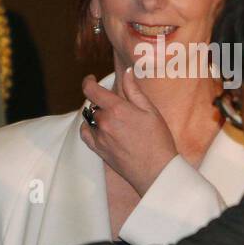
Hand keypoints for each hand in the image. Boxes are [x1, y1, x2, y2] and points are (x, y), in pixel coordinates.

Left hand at [79, 69, 176, 195]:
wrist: (156, 171)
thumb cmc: (158, 140)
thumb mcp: (150, 111)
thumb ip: (134, 91)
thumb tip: (126, 74)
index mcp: (117, 109)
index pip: (91, 90)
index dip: (88, 81)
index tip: (91, 79)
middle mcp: (104, 123)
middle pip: (93, 104)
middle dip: (101, 100)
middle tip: (117, 104)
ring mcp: (99, 138)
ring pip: (89, 119)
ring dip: (96, 114)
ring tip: (111, 117)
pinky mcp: (99, 150)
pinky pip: (85, 134)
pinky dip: (88, 127)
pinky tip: (98, 127)